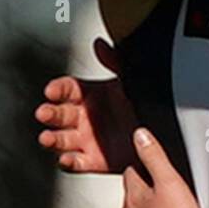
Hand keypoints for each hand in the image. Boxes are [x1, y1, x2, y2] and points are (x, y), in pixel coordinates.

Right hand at [36, 37, 136, 172]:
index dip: (57, 89)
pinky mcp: (93, 160)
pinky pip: (75, 163)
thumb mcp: (131, 80)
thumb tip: (100, 44)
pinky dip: (68, 162)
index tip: (51, 90)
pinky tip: (66, 159)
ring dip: (52, 139)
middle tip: (44, 113)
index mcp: (91, 95)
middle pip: (59, 114)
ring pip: (61, 140)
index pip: (67, 89)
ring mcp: (87, 139)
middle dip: (49, 114)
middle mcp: (85, 117)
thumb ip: (115, 62)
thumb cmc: (145, 107)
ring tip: (48, 138)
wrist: (164, 136)